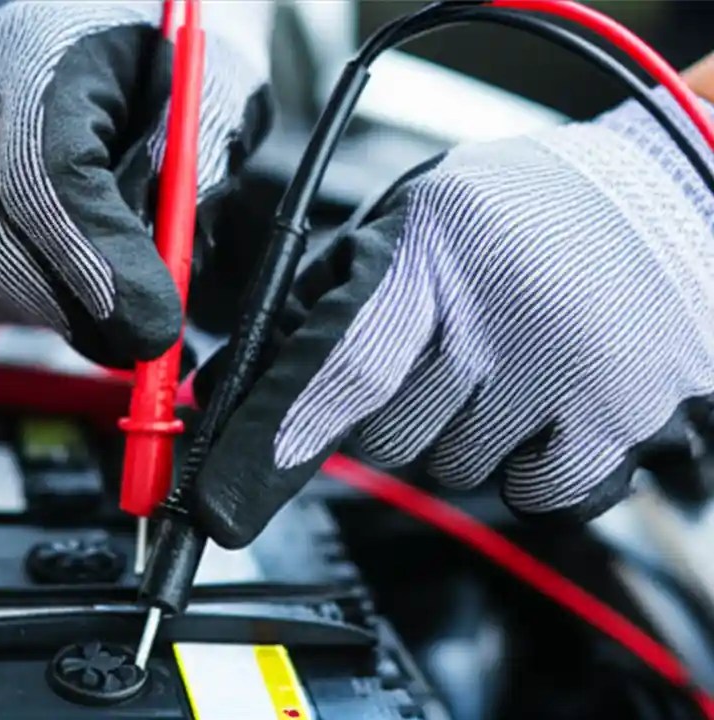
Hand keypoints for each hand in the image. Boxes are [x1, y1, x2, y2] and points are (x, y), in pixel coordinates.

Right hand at [0, 2, 269, 367]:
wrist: (120, 21)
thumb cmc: (170, 61)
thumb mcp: (206, 110)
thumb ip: (183, 199)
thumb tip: (155, 303)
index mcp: (46, 48)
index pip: (47, 175)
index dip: (96, 263)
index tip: (150, 324)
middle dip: (59, 306)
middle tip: (129, 342)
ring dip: (27, 311)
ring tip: (96, 314)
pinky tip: (48, 297)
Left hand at [192, 92, 713, 548]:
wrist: (676, 203)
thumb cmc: (527, 217)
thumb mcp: (417, 222)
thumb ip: (325, 296)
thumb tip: (229, 385)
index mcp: (431, 245)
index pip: (332, 363)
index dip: (269, 440)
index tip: (222, 500)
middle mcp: (498, 307)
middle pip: (382, 437)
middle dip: (389, 418)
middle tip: (440, 361)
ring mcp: (564, 369)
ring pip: (449, 471)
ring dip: (459, 438)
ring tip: (510, 364)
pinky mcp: (623, 421)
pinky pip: (531, 495)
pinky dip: (529, 466)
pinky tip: (553, 401)